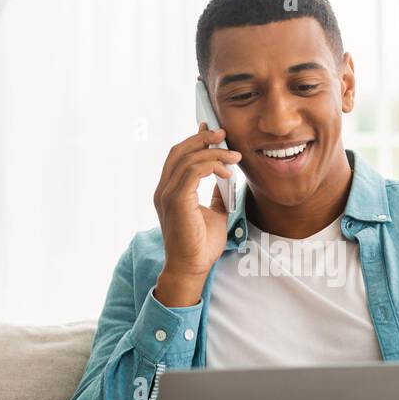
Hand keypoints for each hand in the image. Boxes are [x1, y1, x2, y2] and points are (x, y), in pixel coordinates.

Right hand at [152, 122, 240, 305]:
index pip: (178, 156)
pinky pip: (192, 171)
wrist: (193, 268)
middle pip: (179, 150)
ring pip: (187, 158)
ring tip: (234, 156)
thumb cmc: (201, 245)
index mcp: (169, 190)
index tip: (214, 131)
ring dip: (213, 153)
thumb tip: (227, 179)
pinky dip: (211, 166)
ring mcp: (167, 195)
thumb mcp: (214, 213)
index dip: (195, 139)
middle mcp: (163, 189)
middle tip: (225, 134)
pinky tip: (226, 172)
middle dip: (203, 138)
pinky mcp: (176, 201)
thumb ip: (217, 195)